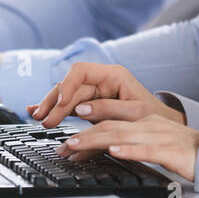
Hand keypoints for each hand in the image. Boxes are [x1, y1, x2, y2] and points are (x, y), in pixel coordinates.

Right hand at [28, 62, 185, 127]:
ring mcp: (94, 92)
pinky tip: (38, 111)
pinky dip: (54, 109)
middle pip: (69, 85)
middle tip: (44, 119)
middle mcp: (100, 80)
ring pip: (65, 94)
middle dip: (54, 101)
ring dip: (50, 106)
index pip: (80, 72)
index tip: (61, 104)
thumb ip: (108, 109)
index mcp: (112, 75)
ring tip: (38, 118)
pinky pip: (68, 104)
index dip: (67, 86)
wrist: (160, 125)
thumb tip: (81, 110)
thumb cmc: (152, 116)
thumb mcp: (134, 112)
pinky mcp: (90, 104)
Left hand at [57, 114, 198, 181]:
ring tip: (76, 145)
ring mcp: (158, 136)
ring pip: (122, 135)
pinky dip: (128, 150)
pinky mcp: (170, 151)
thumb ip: (131, 143)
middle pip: (109, 127)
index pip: (108, 123)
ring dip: (96, 141)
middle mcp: (147, 126)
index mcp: (142, 122)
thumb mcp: (152, 142)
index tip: (67, 143)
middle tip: (63, 146)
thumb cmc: (182, 150)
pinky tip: (115, 151)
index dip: (85, 132)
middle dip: (83, 137)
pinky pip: (146, 149)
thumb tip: (106, 149)